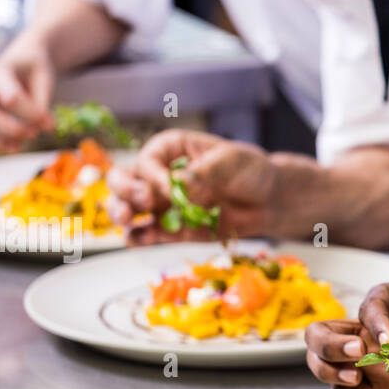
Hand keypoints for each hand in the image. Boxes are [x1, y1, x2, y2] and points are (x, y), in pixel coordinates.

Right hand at [0, 33, 54, 155]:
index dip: (32, 116)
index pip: (11, 98)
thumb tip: (45, 128)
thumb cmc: (32, 71)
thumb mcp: (44, 78)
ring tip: (18, 146)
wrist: (19, 62)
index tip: (50, 124)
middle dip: (12, 130)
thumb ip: (42, 103)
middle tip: (33, 135)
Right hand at [105, 130, 274, 243]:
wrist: (267, 201)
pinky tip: (144, 239)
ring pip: (126, 207)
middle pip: (123, 179)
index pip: (148, 160)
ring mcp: (161, 204)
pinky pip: (145, 235)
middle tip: (144, 201)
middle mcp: (159, 175)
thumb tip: (180, 186)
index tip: (171, 188)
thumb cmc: (249, 171)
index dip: (153, 175)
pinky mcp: (170, 230)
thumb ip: (205, 173)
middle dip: (125, 190)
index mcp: (170, 149)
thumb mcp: (231, 162)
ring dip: (121, 213)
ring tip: (129, 220)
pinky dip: (139, 238)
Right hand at [305, 284, 388, 388]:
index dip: (373, 323)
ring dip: (331, 371)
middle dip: (331, 345)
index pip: (369, 306)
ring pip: (329, 363)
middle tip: (358, 358)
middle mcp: (376, 330)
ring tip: (358, 381)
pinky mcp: (382, 386)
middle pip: (325, 332)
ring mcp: (375, 360)